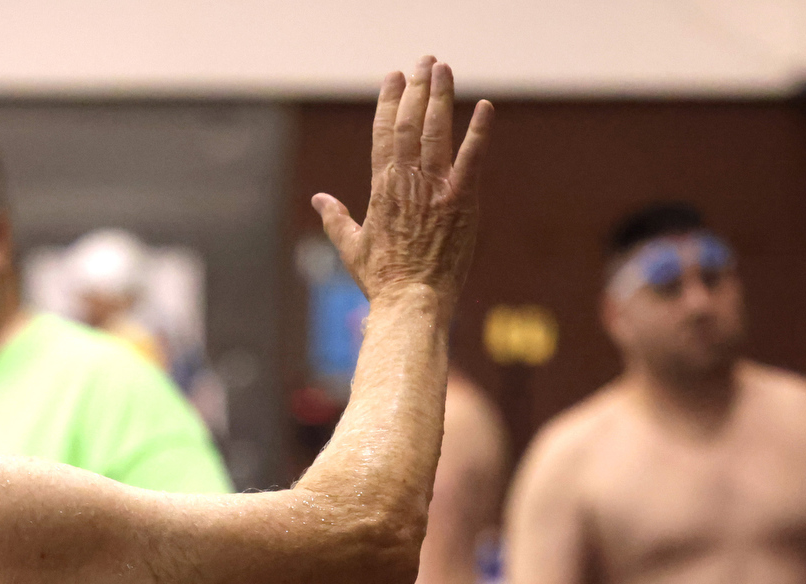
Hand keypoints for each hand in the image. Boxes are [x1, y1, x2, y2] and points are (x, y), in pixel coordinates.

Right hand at [312, 58, 492, 307]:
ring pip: (438, 131)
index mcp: (381, 188)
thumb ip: (336, 218)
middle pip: (412, 122)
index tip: (393, 77)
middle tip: (423, 61)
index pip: (384, 133)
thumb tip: (319, 199)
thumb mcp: (351, 248)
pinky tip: (486, 107)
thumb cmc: (381, 280)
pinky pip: (472, 158)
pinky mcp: (462, 201)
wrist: (412, 301)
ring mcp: (436, 188)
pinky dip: (479, 131)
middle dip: (417, 88)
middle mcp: (407, 180)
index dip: (389, 102)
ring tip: (444, 69)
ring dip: (442, 97)